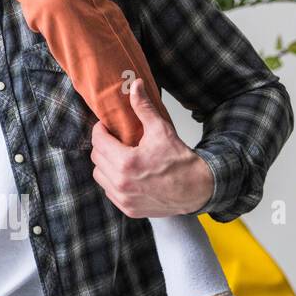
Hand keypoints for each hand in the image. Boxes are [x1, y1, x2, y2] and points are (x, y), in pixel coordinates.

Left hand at [90, 79, 212, 217]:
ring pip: (99, 176)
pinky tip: (124, 174)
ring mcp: (123, 198)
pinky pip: (109, 192)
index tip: (106, 127)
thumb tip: (135, 86)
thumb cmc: (181, 161)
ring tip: (118, 156)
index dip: (100, 130)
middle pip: (97, 157)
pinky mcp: (128, 209)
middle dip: (103, 146)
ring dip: (105, 164)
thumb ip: (143, 108)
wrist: (198, 189)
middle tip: (114, 140)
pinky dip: (112, 182)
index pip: (98, 140)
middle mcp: (121, 182)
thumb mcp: (161, 130)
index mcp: (126, 162)